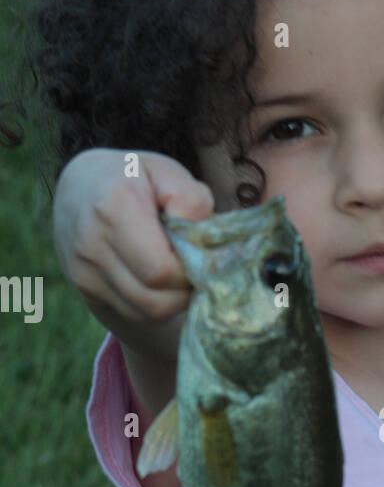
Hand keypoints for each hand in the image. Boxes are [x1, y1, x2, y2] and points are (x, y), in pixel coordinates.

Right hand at [53, 148, 213, 363]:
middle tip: (194, 266)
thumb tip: (200, 240)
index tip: (200, 251)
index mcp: (113, 205)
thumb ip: (191, 199)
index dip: (192, 269)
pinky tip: (159, 280)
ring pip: (148, 314)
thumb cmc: (135, 178)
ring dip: (173, 301)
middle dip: (185, 290)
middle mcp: (91, 242)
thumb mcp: (167, 172)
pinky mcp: (86, 289)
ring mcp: (83, 271)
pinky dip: (156, 305)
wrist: (80, 189)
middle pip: (156, 300)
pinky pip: (135, 315)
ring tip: (177, 271)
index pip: (161, 270)